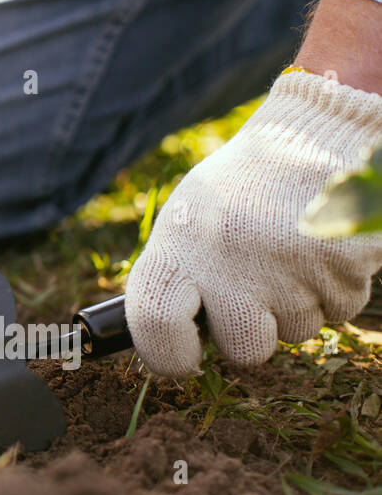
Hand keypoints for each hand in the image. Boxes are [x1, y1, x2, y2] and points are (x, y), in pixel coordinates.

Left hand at [125, 68, 381, 376]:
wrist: (315, 135)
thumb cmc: (244, 187)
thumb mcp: (191, 217)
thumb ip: (176, 274)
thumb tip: (162, 337)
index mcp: (179, 241)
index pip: (154, 320)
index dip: (168, 355)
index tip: (184, 359)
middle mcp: (228, 257)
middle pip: (243, 349)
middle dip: (254, 333)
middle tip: (254, 289)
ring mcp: (287, 266)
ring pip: (296, 332)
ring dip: (297, 305)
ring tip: (288, 251)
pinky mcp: (340, 267)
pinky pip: (339, 311)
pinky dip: (333, 290)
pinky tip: (320, 247)